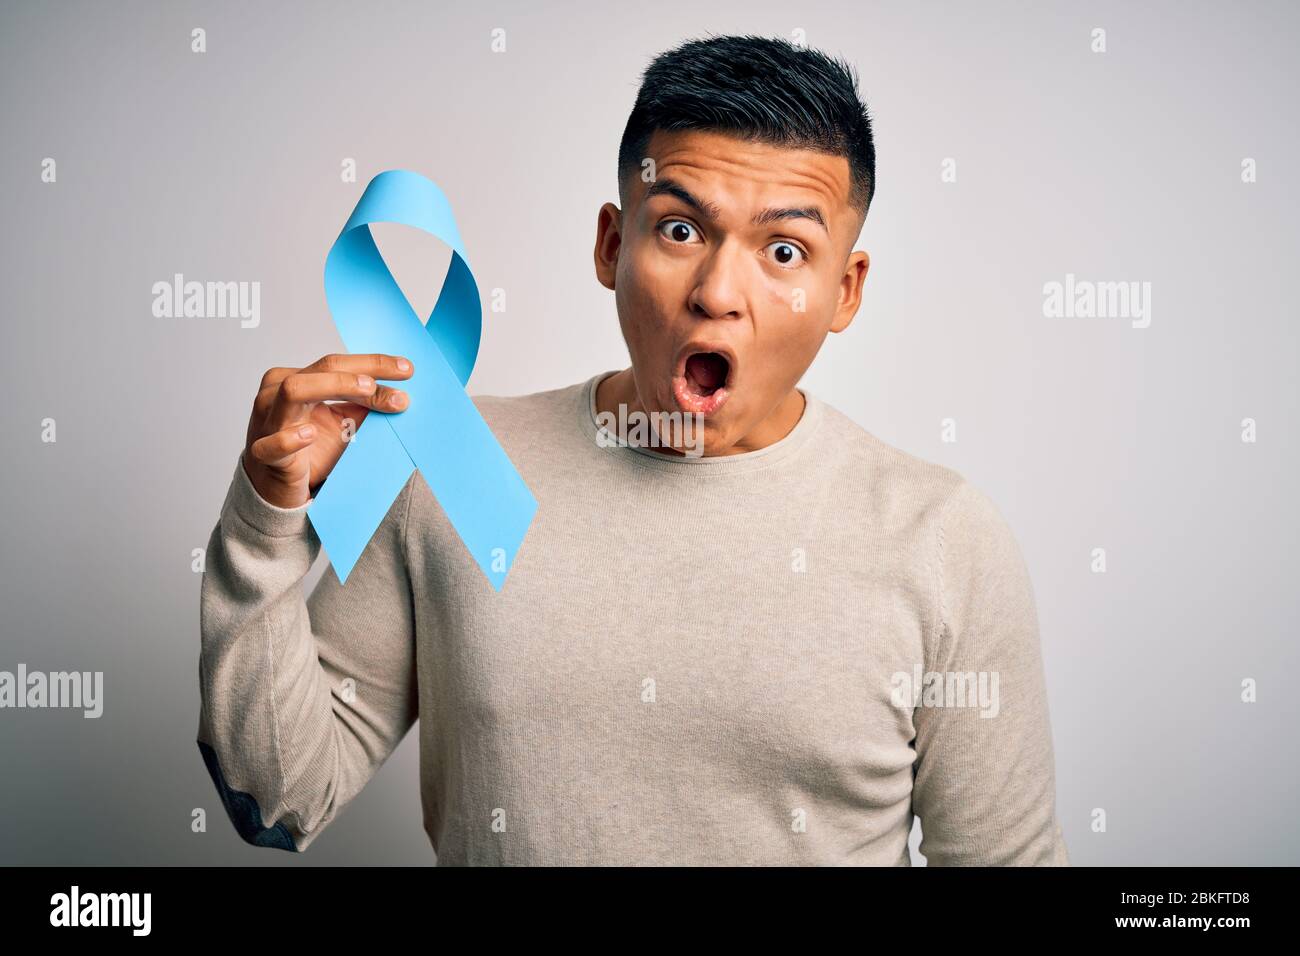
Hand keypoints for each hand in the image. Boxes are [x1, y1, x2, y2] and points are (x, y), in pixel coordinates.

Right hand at [241, 353, 413, 508]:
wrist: (277, 486)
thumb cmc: (308, 449)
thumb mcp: (342, 422)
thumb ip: (364, 405)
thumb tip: (400, 396)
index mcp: (296, 379)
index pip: (336, 364)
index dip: (373, 364)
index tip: (407, 369)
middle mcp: (277, 393)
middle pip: (322, 369)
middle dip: (363, 372)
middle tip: (397, 383)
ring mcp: (268, 421)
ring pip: (294, 390)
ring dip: (334, 386)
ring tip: (367, 390)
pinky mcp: (264, 453)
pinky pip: (273, 443)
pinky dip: (291, 437)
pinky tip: (310, 434)